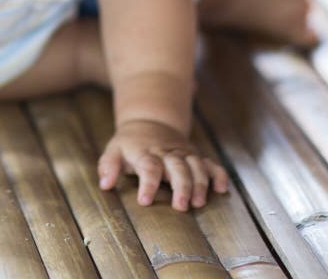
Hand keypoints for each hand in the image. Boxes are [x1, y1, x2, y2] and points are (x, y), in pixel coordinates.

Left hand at [97, 119, 228, 210]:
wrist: (150, 121)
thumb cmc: (130, 144)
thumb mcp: (114, 150)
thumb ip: (108, 166)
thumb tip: (105, 184)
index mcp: (145, 153)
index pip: (148, 166)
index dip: (147, 183)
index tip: (145, 201)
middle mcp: (167, 153)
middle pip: (177, 166)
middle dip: (181, 186)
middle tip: (181, 206)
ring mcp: (183, 153)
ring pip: (196, 166)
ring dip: (200, 183)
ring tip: (199, 203)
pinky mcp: (196, 155)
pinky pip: (211, 163)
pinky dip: (218, 175)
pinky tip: (222, 189)